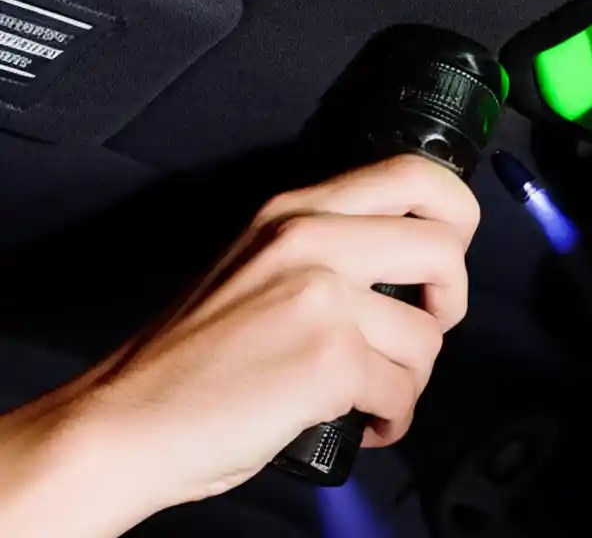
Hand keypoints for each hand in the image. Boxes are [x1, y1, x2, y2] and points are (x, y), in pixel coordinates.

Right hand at [0, 156, 477, 534]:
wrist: (127, 420)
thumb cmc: (196, 359)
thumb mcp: (260, 265)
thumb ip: (332, 248)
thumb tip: (415, 264)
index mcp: (295, 211)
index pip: (412, 173)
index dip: (456, 211)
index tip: (451, 252)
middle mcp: (310, 239)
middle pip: (445, 250)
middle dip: (450, 302)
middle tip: (420, 331)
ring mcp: (322, 295)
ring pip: (428, 336)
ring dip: (408, 379)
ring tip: (366, 395)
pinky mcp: (331, 358)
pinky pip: (403, 393)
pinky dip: (390, 421)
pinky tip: (359, 424)